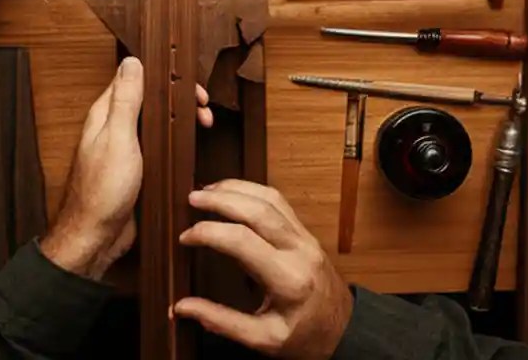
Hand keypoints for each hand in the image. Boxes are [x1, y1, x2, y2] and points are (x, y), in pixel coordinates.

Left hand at [41, 56, 211, 280]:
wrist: (95, 237)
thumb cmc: (102, 192)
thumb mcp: (118, 138)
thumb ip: (125, 100)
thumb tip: (132, 62)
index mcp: (106, 115)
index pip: (137, 80)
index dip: (166, 79)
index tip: (191, 87)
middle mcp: (113, 128)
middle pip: (151, 101)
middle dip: (179, 100)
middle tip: (204, 109)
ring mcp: (125, 149)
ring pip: (156, 123)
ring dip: (180, 119)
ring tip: (204, 124)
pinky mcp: (135, 168)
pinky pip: (157, 146)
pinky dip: (175, 141)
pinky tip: (189, 146)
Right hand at [173, 180, 353, 359]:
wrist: (346, 331)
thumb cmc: (306, 338)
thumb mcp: (263, 340)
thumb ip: (221, 322)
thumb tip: (181, 308)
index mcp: (288, 279)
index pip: (241, 241)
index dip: (209, 233)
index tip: (186, 238)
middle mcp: (299, 251)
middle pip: (256, 210)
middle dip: (220, 199)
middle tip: (191, 199)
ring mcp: (306, 238)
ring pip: (271, 199)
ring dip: (237, 188)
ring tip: (207, 189)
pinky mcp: (307, 233)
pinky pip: (280, 203)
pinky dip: (254, 191)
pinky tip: (234, 193)